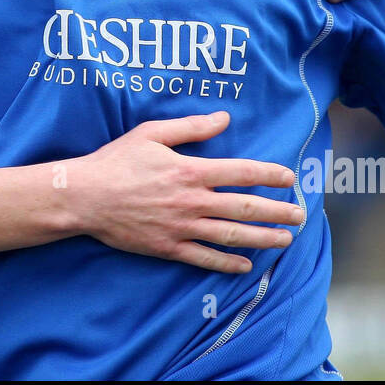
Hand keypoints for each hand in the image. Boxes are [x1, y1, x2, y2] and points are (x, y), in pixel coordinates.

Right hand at [64, 112, 302, 273]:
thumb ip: (191, 127)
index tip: (290, 177)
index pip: (241, 172)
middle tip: (300, 215)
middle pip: (244, 207)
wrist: (84, 196)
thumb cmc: (116, 161)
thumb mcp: (152, 134)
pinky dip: (227, 264)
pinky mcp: (168, 247)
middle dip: (277, 211)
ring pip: (232, 235)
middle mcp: (192, 201)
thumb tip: (224, 119)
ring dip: (262, 238)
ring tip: (285, 240)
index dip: (269, 174)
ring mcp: (182, 227)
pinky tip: (246, 266)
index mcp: (191, 170)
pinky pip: (204, 259)